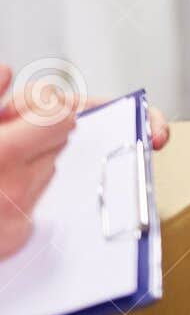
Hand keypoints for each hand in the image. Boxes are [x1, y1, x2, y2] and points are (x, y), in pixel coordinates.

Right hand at [0, 64, 77, 258]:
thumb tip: (5, 74)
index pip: (59, 117)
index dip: (39, 105)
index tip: (18, 107)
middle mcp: (12, 190)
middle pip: (58, 141)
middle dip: (33, 129)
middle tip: (3, 129)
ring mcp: (17, 218)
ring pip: (47, 169)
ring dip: (26, 158)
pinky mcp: (16, 240)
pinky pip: (35, 200)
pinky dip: (18, 188)